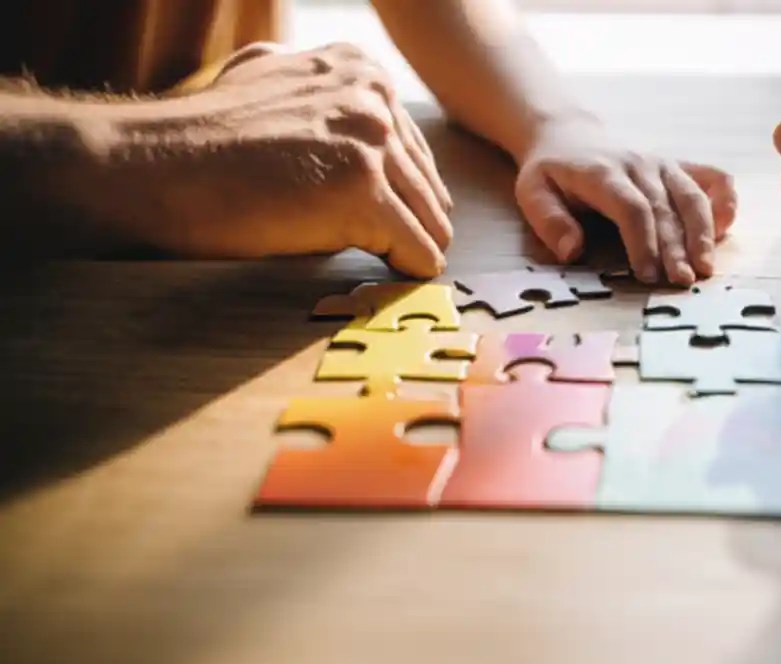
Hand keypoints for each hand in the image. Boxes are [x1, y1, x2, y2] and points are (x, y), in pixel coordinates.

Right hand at [94, 42, 452, 276]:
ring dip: (409, 251)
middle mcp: (373, 96)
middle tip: (386, 254)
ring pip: (431, 221)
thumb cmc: (200, 138)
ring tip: (381, 268)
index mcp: (359, 70)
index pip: (413, 150)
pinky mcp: (361, 192)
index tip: (380, 220)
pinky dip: (408, 273)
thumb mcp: (271, 81)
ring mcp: (370, 141)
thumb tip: (361, 124)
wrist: (152, 166)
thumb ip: (323, 95)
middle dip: (409, 224)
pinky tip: (389, 279)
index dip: (398, 194)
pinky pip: (419, 251)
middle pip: (428, 187)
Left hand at [514, 116, 736, 284]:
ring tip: (707, 268)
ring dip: (703, 233)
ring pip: (692, 196)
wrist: (570, 134)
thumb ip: (550, 221)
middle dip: (676, 248)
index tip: (647, 275)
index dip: (643, 241)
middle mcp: (639, 165)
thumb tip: (572, 251)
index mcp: (603, 173)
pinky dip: (724, 201)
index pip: (631, 207)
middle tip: (683, 282)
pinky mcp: (680, 166)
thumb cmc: (552, 172)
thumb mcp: (533, 193)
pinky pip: (713, 177)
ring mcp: (663, 164)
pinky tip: (725, 228)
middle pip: (666, 208)